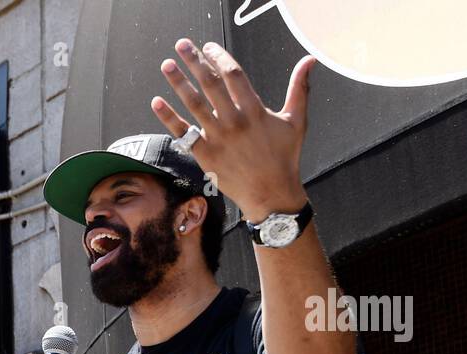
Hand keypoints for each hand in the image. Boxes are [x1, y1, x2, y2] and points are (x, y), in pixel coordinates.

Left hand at [151, 38, 311, 219]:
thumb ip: (299, 88)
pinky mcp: (204, 155)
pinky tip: (157, 101)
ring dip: (178, 83)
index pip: (232, 74)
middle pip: (210, 84)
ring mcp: (217, 139)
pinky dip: (168, 117)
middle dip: (194, 62)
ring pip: (193, 105)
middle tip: (182, 45)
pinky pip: (182, 133)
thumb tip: (310, 60)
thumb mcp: (297, 120)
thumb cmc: (285, 157)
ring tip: (167, 66)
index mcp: (255, 110)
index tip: (208, 47)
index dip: (219, 57)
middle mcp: (234, 121)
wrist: (270, 194)